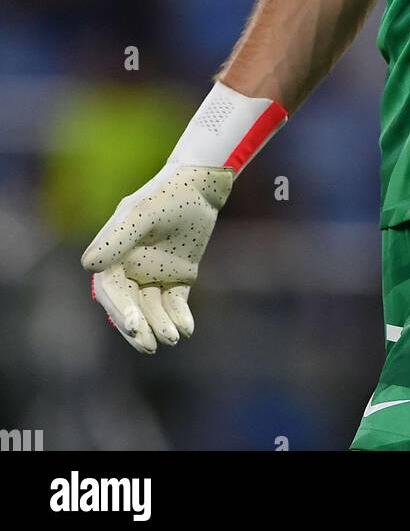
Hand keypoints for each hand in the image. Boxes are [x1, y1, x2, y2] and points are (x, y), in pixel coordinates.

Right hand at [82, 165, 232, 353]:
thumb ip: (117, 237)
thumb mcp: (141, 213)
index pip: (110, 291)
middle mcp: (131, 268)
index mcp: (114, 255)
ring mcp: (154, 274)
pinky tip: (187, 328)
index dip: (119, 310)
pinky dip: (180, 317)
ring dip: (160, 325)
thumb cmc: (165, 194)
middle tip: (149, 345)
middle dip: (138, 328)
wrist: (200, 185)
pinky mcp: (178, 277)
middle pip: (130, 306)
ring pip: (152, 308)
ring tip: (173, 337)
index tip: (133, 325)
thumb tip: (88, 265)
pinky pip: (175, 302)